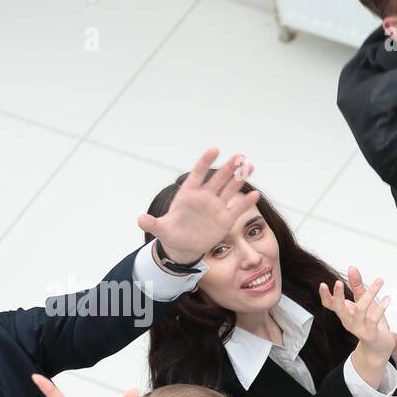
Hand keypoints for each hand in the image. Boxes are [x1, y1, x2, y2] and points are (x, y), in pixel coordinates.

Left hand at [137, 149, 260, 265]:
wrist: (183, 246)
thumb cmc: (172, 233)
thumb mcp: (161, 229)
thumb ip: (152, 223)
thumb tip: (141, 221)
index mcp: (188, 194)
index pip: (197, 174)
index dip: (205, 162)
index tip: (215, 150)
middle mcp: (205, 197)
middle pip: (218, 179)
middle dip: (229, 167)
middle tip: (240, 156)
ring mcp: (216, 207)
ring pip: (230, 190)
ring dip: (240, 178)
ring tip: (250, 166)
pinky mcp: (224, 220)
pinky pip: (237, 209)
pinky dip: (246, 202)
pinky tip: (255, 195)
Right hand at [320, 267, 396, 362]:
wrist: (379, 347)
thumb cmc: (371, 323)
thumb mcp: (363, 302)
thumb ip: (357, 285)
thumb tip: (351, 267)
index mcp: (345, 313)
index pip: (330, 304)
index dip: (325, 295)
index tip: (323, 285)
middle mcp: (349, 321)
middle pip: (339, 308)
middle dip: (337, 296)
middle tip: (338, 282)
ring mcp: (358, 328)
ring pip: (360, 310)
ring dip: (370, 294)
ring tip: (379, 281)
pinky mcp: (370, 334)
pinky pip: (374, 319)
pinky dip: (381, 308)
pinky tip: (387, 299)